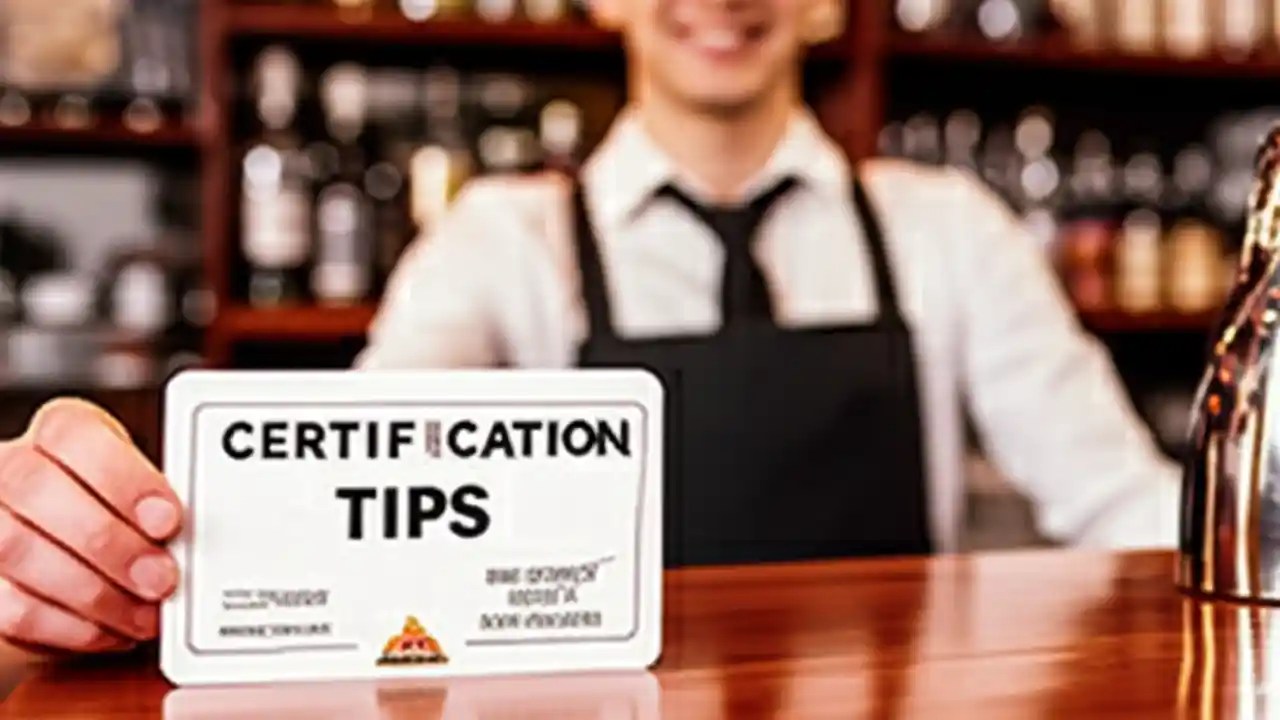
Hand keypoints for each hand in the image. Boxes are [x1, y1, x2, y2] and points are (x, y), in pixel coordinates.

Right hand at [0, 398, 181, 654]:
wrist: (77, 557)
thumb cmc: (124, 513)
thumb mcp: (149, 494)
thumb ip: (161, 505)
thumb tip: (192, 541)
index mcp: (61, 431)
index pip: (73, 434)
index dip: (121, 478)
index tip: (168, 518)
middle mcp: (13, 468)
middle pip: (34, 487)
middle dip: (108, 542)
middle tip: (161, 578)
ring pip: (15, 548)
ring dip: (93, 591)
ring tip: (145, 612)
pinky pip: (14, 608)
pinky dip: (74, 626)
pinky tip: (116, 628)